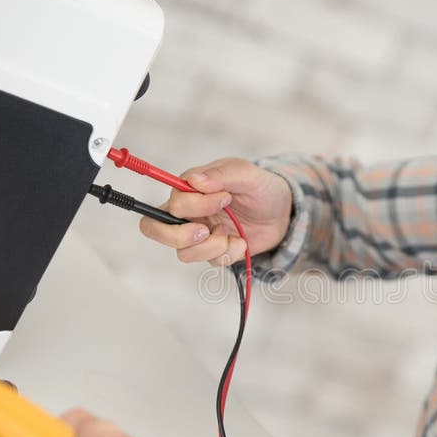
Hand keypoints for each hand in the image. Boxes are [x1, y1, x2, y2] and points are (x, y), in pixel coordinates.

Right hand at [139, 158, 292, 266]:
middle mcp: (188, 212)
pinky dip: (229, 254)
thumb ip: (221, 174)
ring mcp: (198, 234)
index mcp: (189, 189)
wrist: (282, 212)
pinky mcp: (212, 251)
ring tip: (232, 236)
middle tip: (207, 231)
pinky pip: (209, 262)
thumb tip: (194, 180)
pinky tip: (242, 242)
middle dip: (181, 235)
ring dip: (212, 247)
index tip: (225, 198)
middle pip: (154, 228)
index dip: (194, 206)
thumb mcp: (246, 173)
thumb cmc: (260, 188)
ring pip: (183, 253)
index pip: (170, 202)